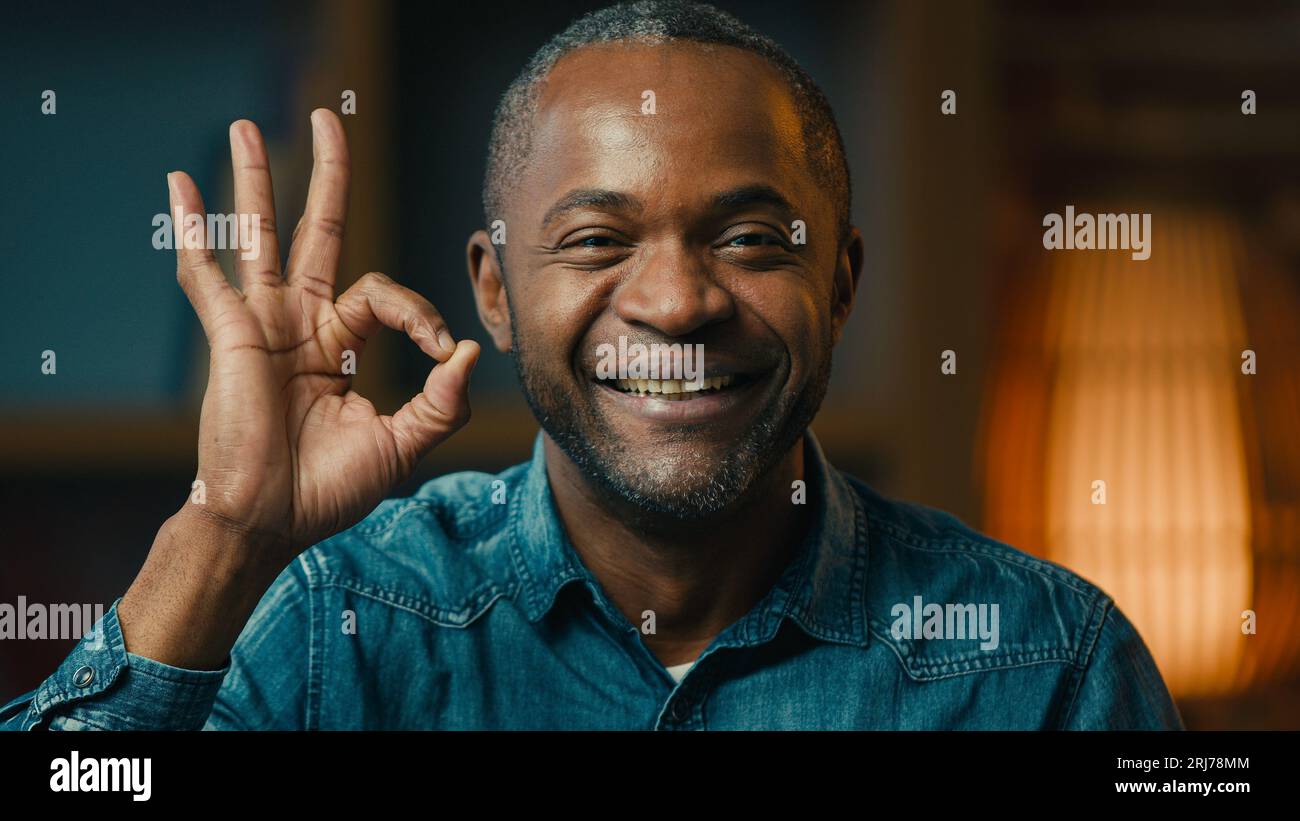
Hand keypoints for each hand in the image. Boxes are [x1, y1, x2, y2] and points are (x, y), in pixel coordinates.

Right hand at [168, 108, 478, 562]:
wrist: (270, 522)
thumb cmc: (329, 490)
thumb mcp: (400, 445)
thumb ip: (440, 402)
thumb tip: (469, 351)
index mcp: (341, 344)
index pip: (387, 297)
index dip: (421, 314)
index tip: (443, 353)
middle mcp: (302, 323)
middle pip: (319, 232)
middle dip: (326, 177)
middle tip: (329, 122)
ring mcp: (263, 323)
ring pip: (261, 236)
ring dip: (255, 180)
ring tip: (245, 125)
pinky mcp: (230, 334)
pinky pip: (207, 273)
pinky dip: (195, 230)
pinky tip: (182, 185)